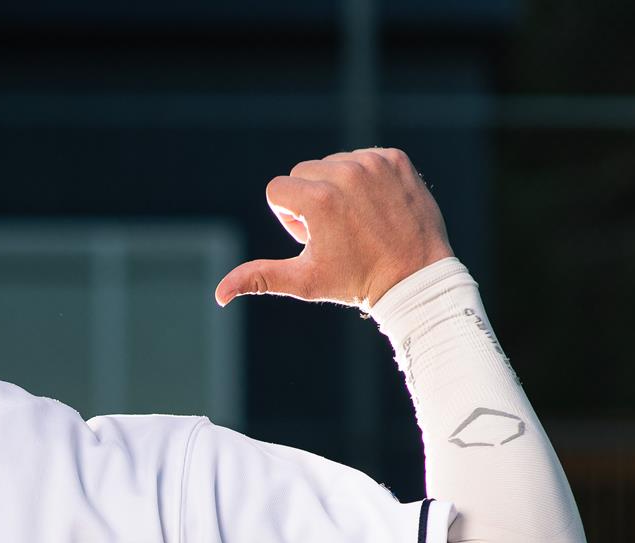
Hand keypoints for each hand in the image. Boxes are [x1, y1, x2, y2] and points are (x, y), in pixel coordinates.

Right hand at [214, 147, 453, 310]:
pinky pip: (363, 157)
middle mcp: (345, 173)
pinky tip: (375, 206)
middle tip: (335, 231)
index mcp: (318, 200)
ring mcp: (374, 163)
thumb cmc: (356, 282)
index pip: (277, 190)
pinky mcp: (395, 159)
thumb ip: (260, 277)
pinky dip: (364, 178)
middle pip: (302, 173)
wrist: (415, 277)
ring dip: (336, 187)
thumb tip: (219, 294)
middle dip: (309, 199)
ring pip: (332, 163)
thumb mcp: (304, 281)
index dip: (289, 217)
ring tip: (357, 219)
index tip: (313, 237)